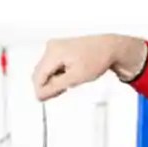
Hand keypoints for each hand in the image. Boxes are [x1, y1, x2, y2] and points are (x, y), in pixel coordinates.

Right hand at [32, 34, 146, 101]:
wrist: (109, 48)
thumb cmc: (97, 58)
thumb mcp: (75, 78)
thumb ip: (55, 87)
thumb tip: (40, 94)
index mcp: (54, 52)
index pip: (38, 77)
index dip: (41, 91)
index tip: (45, 99)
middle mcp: (51, 47)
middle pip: (39, 73)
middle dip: (47, 85)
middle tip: (61, 91)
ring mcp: (54, 46)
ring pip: (45, 70)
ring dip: (53, 80)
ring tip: (69, 82)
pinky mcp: (59, 49)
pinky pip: (51, 66)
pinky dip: (57, 74)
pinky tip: (68, 76)